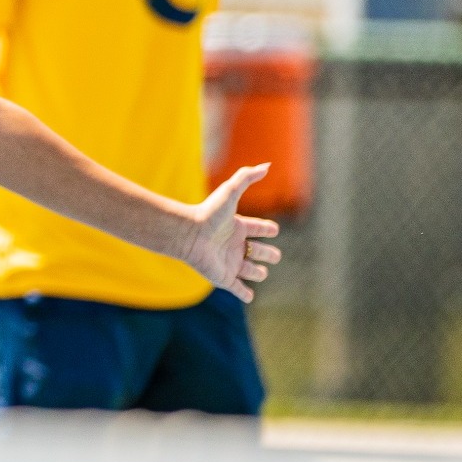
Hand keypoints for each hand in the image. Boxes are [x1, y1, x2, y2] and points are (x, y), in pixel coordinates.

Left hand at [182, 164, 282, 301]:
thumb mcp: (230, 192)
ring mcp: (230, 262)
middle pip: (259, 252)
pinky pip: (236, 288)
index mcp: (238, 227)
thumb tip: (267, 165)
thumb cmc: (208, 213)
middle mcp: (235, 245)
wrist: (188, 234)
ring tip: (260, 270)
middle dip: (269, 254)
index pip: (259, 228)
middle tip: (272, 254)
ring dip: (258, 272)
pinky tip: (249, 295)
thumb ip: (247, 176)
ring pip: (251, 271)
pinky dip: (244, 293)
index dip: (268, 229)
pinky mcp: (223, 277)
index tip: (272, 230)